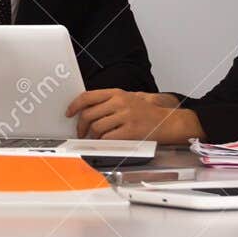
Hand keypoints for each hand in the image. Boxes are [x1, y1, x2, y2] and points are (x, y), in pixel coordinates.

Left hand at [66, 89, 202, 142]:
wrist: (168, 122)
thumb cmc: (147, 113)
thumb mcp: (128, 99)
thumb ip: (109, 102)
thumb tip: (86, 108)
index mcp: (117, 93)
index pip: (88, 96)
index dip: (74, 106)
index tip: (69, 113)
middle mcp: (120, 102)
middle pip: (89, 114)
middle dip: (81, 126)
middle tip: (81, 132)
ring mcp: (125, 116)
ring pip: (96, 127)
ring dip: (91, 136)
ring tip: (93, 139)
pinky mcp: (130, 131)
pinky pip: (108, 138)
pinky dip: (102, 142)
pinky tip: (104, 143)